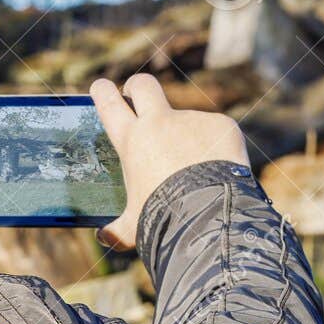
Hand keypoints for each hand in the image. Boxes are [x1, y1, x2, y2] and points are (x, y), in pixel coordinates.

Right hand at [89, 74, 249, 249]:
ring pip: (186, 121)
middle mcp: (159, 122)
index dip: (103, 91)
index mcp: (132, 141)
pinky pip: (215, 134)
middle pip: (144, 85)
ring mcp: (192, 120)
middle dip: (138, 87)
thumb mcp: (134, 225)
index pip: (109, 104)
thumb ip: (117, 229)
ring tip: (195, 174)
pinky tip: (218, 173)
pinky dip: (215, 150)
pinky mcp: (221, 124)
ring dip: (186, 139)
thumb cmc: (163, 219)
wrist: (208, 213)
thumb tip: (103, 238)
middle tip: (137, 96)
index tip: (101, 86)